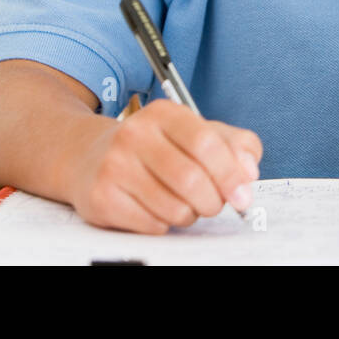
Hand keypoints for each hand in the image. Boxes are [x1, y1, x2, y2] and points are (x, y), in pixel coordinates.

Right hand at [66, 99, 261, 232]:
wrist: (89, 156)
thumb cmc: (154, 147)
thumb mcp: (196, 132)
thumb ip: (234, 145)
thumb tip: (249, 171)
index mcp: (164, 113)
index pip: (206, 142)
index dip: (231, 173)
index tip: (244, 194)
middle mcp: (135, 133)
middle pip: (191, 179)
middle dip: (213, 200)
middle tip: (214, 204)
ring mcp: (114, 165)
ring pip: (173, 207)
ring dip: (190, 214)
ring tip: (184, 204)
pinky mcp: (101, 197)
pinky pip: (152, 225)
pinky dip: (165, 224)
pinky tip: (158, 209)